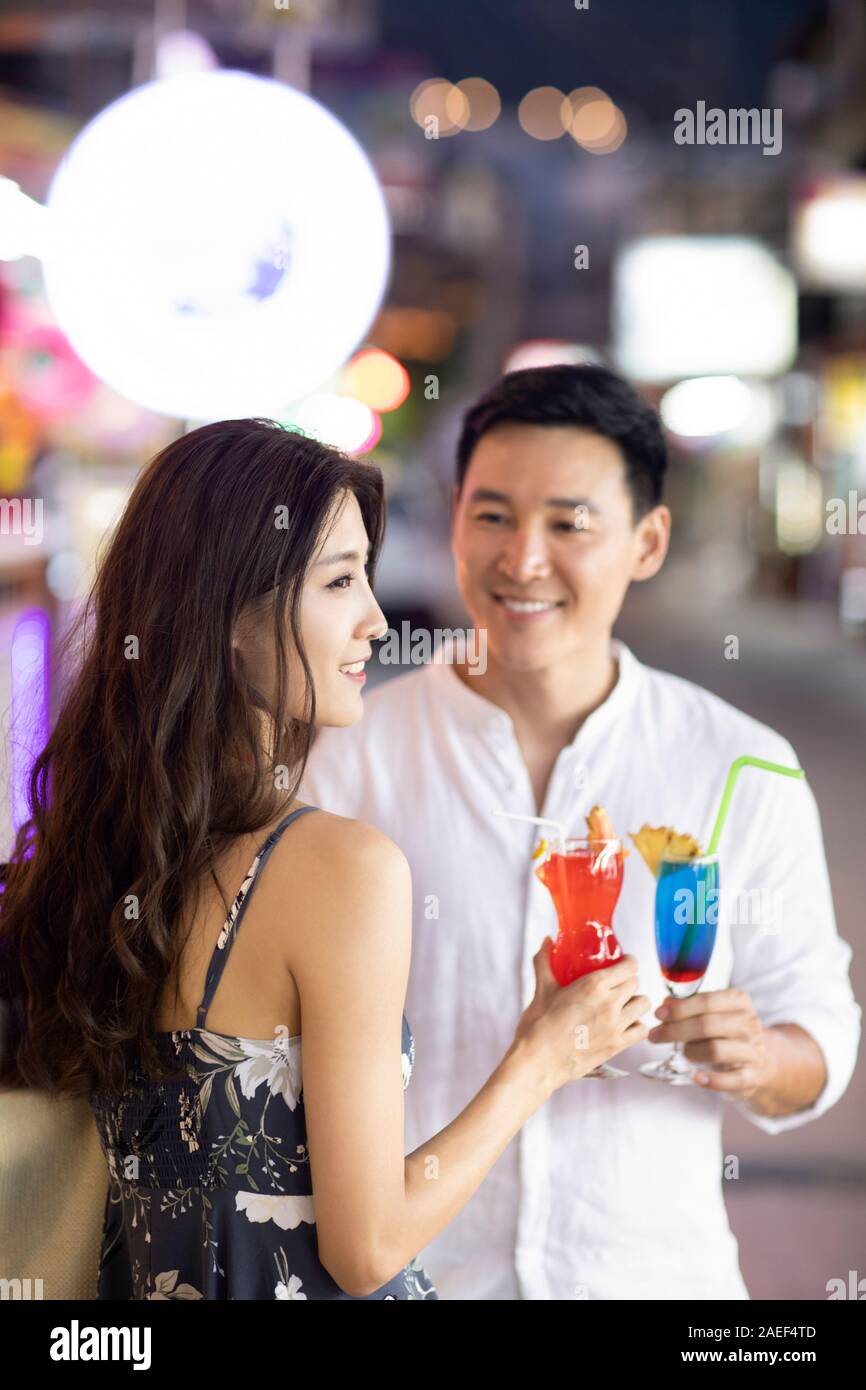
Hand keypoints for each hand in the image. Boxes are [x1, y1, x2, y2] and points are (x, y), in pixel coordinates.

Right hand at [514, 939, 649, 1091]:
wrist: (538, 1062)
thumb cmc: (538, 1026)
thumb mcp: (542, 989)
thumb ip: (545, 962)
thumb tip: (546, 941)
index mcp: (594, 985)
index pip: (630, 966)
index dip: (627, 962)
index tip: (622, 964)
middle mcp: (610, 1003)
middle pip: (636, 983)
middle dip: (627, 981)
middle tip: (615, 985)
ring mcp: (616, 1026)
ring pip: (644, 1004)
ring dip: (635, 1002)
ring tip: (622, 1004)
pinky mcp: (617, 1045)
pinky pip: (642, 1030)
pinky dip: (636, 1026)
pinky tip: (624, 1024)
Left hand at [649, 987, 774, 1096]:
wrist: (759, 1065)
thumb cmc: (727, 1035)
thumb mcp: (713, 1015)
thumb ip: (690, 1008)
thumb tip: (666, 1005)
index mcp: (738, 1002)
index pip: (707, 1001)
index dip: (680, 1008)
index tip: (658, 1014)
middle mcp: (748, 1024)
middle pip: (707, 1025)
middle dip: (676, 1030)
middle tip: (655, 1036)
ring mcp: (752, 1051)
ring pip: (716, 1049)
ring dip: (691, 1051)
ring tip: (682, 1053)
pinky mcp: (752, 1076)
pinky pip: (731, 1080)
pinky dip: (712, 1080)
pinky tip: (696, 1077)